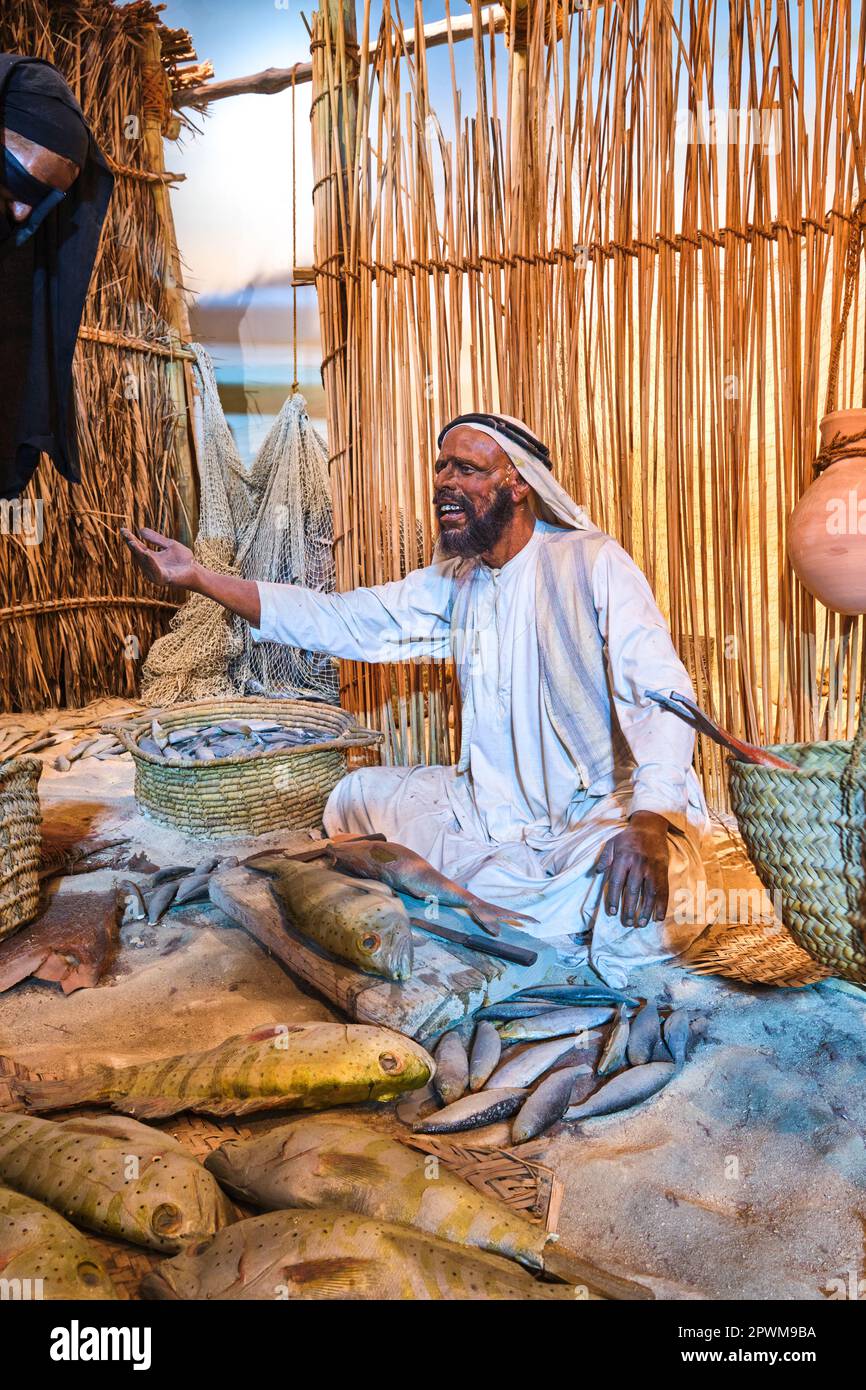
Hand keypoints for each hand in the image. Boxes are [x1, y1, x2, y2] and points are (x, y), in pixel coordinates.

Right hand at [121, 526, 197, 590]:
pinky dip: (150, 562)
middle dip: (131, 544)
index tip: (123, 529)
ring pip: (144, 562)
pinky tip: (147, 553)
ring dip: (138, 552)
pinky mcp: (164, 579)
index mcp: (150, 558)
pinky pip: (155, 570)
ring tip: (132, 542)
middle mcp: (150, 566)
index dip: (130, 538)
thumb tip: (140, 530)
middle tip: (125, 534)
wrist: (195, 571)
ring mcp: (155, 574)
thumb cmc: (183, 560)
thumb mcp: (169, 545)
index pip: (138, 547)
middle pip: (138, 554)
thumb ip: (156, 539)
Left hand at [592, 811, 670, 927]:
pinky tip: (658, 917)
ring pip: (649, 894)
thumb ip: (605, 858)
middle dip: (629, 909)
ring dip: (645, 911)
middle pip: (632, 891)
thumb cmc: (628, 837)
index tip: (612, 912)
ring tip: (640, 924)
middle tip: (626, 922)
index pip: (616, 882)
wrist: (650, 827)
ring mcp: (652, 868)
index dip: (614, 899)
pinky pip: (663, 890)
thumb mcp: (612, 843)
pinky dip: (661, 905)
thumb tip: (597, 873)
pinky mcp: (663, 870)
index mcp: (623, 858)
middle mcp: (638, 864)